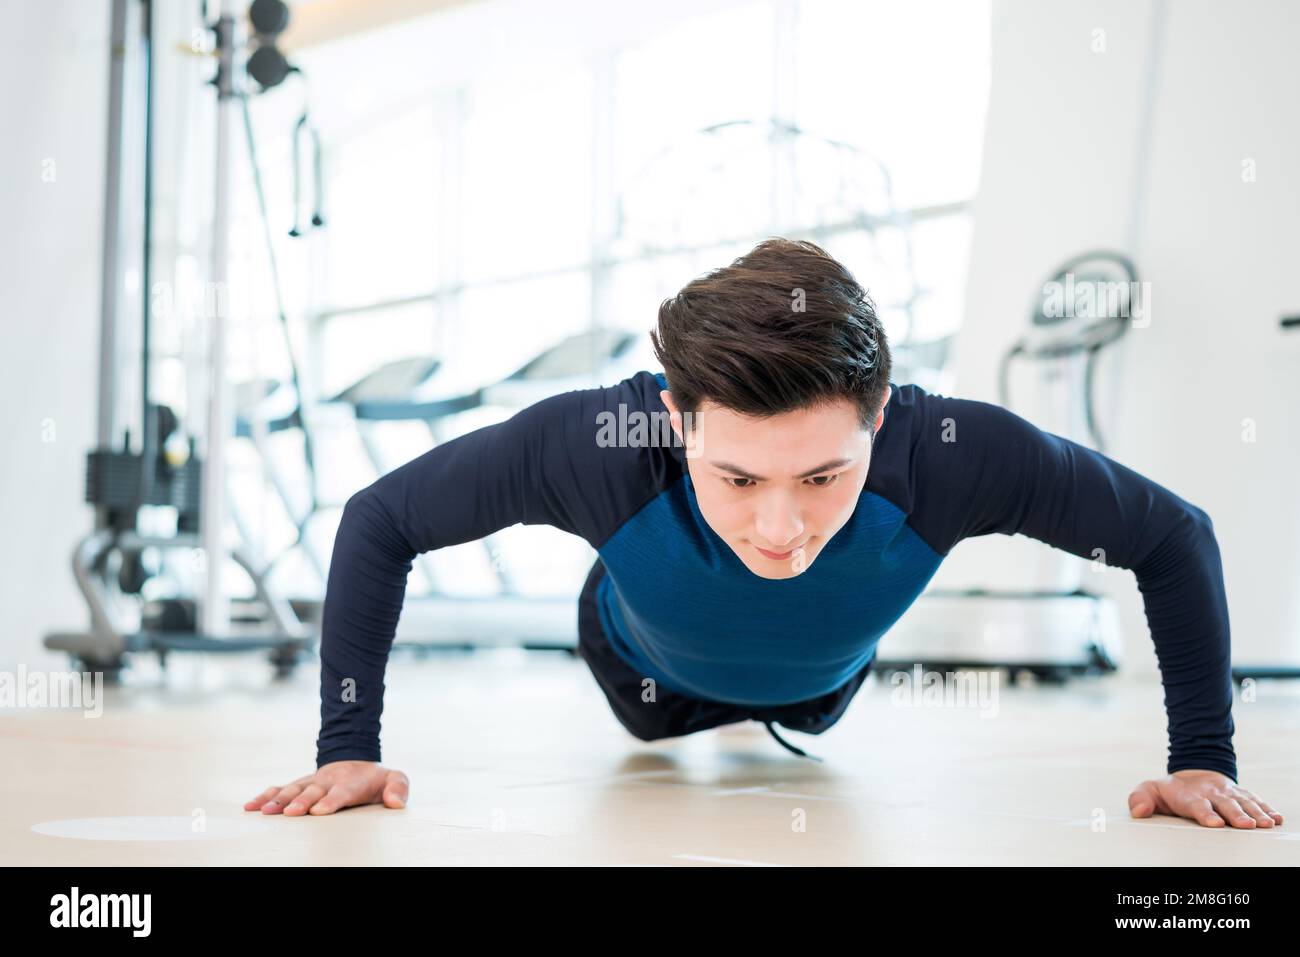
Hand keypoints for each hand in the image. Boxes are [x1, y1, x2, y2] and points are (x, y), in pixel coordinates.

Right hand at [243, 761, 409, 815]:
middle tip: (289, 813)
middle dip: (300, 802)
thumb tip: (397, 803)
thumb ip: (399, 787)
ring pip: (292, 790)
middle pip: (312, 792)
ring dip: (278, 801)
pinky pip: (280, 789)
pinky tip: (251, 807)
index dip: (330, 801)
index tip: (319, 811)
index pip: (341, 792)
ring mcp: (311, 782)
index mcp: (350, 782)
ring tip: (264, 812)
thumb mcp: (394, 778)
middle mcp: (327, 781)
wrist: (356, 762)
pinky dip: (266, 796)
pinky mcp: (299, 785)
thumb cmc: (375, 778)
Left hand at [1128, 770, 1282, 828]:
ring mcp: (1229, 793)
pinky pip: (1256, 800)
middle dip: (1236, 815)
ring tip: (1266, 824)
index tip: (1214, 823)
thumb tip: (1137, 812)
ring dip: (1256, 813)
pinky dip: (1267, 808)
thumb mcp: (1150, 789)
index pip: (1198, 805)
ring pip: (1244, 803)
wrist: (1193, 773)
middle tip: (1246, 825)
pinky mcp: (1241, 794)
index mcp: (1190, 796)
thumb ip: (1140, 798)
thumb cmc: (1170, 790)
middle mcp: (1212, 794)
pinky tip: (1277, 818)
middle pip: (1226, 805)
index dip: (1206, 814)